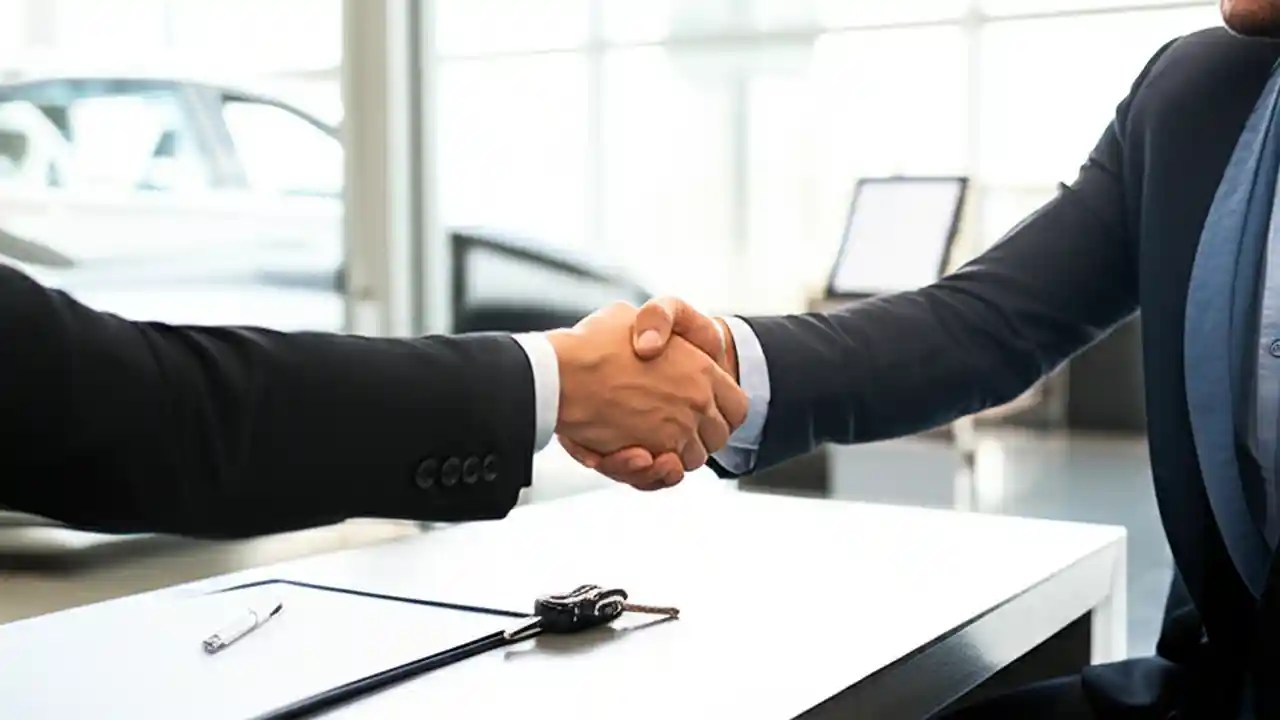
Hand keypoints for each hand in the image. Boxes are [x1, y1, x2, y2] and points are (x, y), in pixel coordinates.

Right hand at [560, 297, 737, 488]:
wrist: (560, 373)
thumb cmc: (592, 343)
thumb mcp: (630, 318)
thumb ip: (652, 330)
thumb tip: (649, 341)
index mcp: (702, 370)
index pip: (737, 406)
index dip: (722, 411)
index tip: (702, 411)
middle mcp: (697, 403)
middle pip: (718, 437)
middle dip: (700, 437)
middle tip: (672, 428)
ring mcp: (677, 432)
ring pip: (691, 460)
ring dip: (674, 456)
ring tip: (648, 443)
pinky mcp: (651, 455)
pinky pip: (663, 475)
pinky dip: (653, 472)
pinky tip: (637, 456)